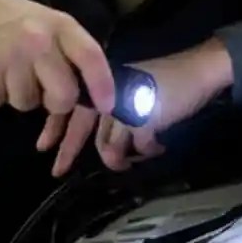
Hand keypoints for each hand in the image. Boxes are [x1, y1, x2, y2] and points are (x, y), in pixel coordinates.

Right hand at [0, 0, 115, 115]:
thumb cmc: (9, 17)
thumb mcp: (46, 22)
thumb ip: (67, 51)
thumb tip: (90, 90)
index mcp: (60, 25)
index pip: (91, 57)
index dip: (103, 85)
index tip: (107, 106)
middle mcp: (38, 41)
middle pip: (64, 95)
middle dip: (57, 103)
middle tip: (44, 91)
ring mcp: (9, 58)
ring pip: (29, 104)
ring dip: (20, 95)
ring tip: (9, 70)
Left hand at [38, 38, 233, 176]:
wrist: (198, 70)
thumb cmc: (170, 79)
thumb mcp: (134, 88)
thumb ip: (114, 106)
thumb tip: (101, 134)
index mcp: (105, 83)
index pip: (72, 106)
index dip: (56, 127)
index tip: (43, 146)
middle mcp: (109, 94)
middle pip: (83, 128)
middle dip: (69, 152)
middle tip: (58, 171)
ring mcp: (124, 107)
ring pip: (109, 146)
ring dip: (120, 159)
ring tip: (131, 161)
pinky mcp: (143, 120)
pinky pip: (138, 148)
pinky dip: (148, 151)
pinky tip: (157, 146)